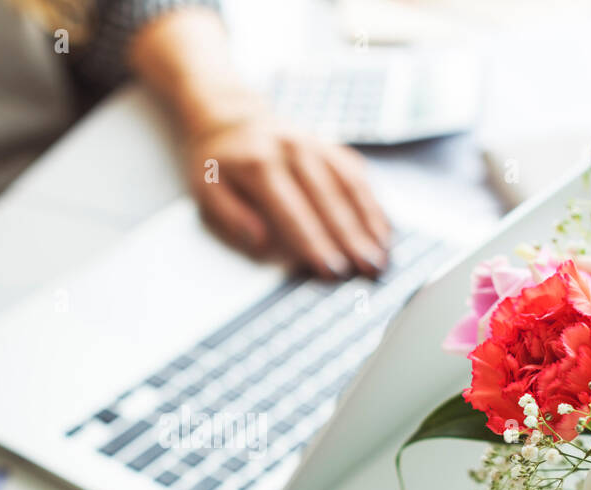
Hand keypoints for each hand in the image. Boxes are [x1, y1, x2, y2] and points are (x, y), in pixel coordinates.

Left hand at [186, 114, 391, 278]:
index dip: (315, 243)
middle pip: (329, 201)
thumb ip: (231, 216)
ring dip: (370, 224)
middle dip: (351, 239)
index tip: (330, 270)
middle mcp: (294, 151)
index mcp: (261, 164)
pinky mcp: (331, 148)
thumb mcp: (206, 189)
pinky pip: (358, 176)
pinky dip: (373, 204)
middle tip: (368, 269)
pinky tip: (383, 231)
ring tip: (382, 256)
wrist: (231, 117)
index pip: (294, 212)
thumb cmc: (219, 162)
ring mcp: (317, 146)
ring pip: (350, 187)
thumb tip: (259, 239)